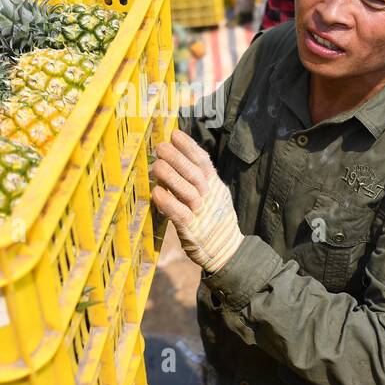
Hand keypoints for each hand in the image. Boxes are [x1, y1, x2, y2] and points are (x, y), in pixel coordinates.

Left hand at [151, 130, 243, 273]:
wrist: (228, 250)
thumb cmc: (214, 219)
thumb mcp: (214, 195)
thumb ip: (199, 180)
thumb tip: (176, 159)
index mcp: (214, 185)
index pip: (204, 162)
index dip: (189, 147)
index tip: (175, 134)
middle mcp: (210, 196)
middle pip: (195, 174)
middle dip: (178, 158)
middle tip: (161, 146)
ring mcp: (203, 213)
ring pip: (188, 191)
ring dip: (172, 177)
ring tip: (156, 165)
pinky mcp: (194, 229)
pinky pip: (181, 214)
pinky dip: (169, 202)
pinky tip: (157, 192)